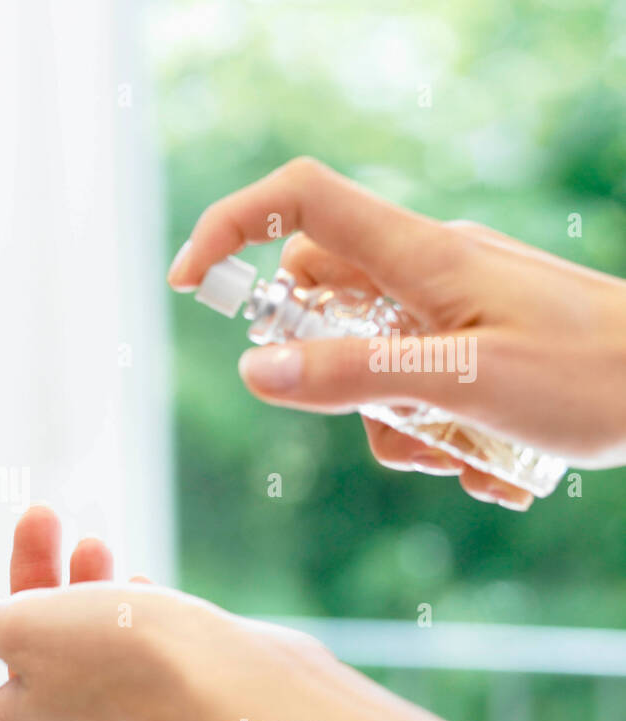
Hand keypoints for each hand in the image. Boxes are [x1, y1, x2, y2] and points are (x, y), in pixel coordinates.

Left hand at [0, 505, 306, 720]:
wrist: (243, 693)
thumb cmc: (125, 659)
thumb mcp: (26, 625)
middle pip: (27, 667)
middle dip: (28, 587)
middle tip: (38, 523)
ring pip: (85, 660)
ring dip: (79, 593)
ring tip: (91, 540)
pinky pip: (139, 672)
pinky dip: (128, 622)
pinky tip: (139, 585)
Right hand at [167, 157, 625, 508]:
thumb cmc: (596, 375)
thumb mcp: (462, 383)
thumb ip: (352, 374)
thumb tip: (253, 369)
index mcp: (419, 255)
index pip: (298, 200)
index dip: (230, 225)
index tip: (192, 286)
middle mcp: (426, 272)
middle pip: (320, 297)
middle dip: (326, 370)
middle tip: (381, 411)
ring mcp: (448, 309)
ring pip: (363, 360)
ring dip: (391, 424)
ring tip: (462, 454)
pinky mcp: (469, 345)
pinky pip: (410, 387)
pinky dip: (430, 434)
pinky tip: (489, 464)